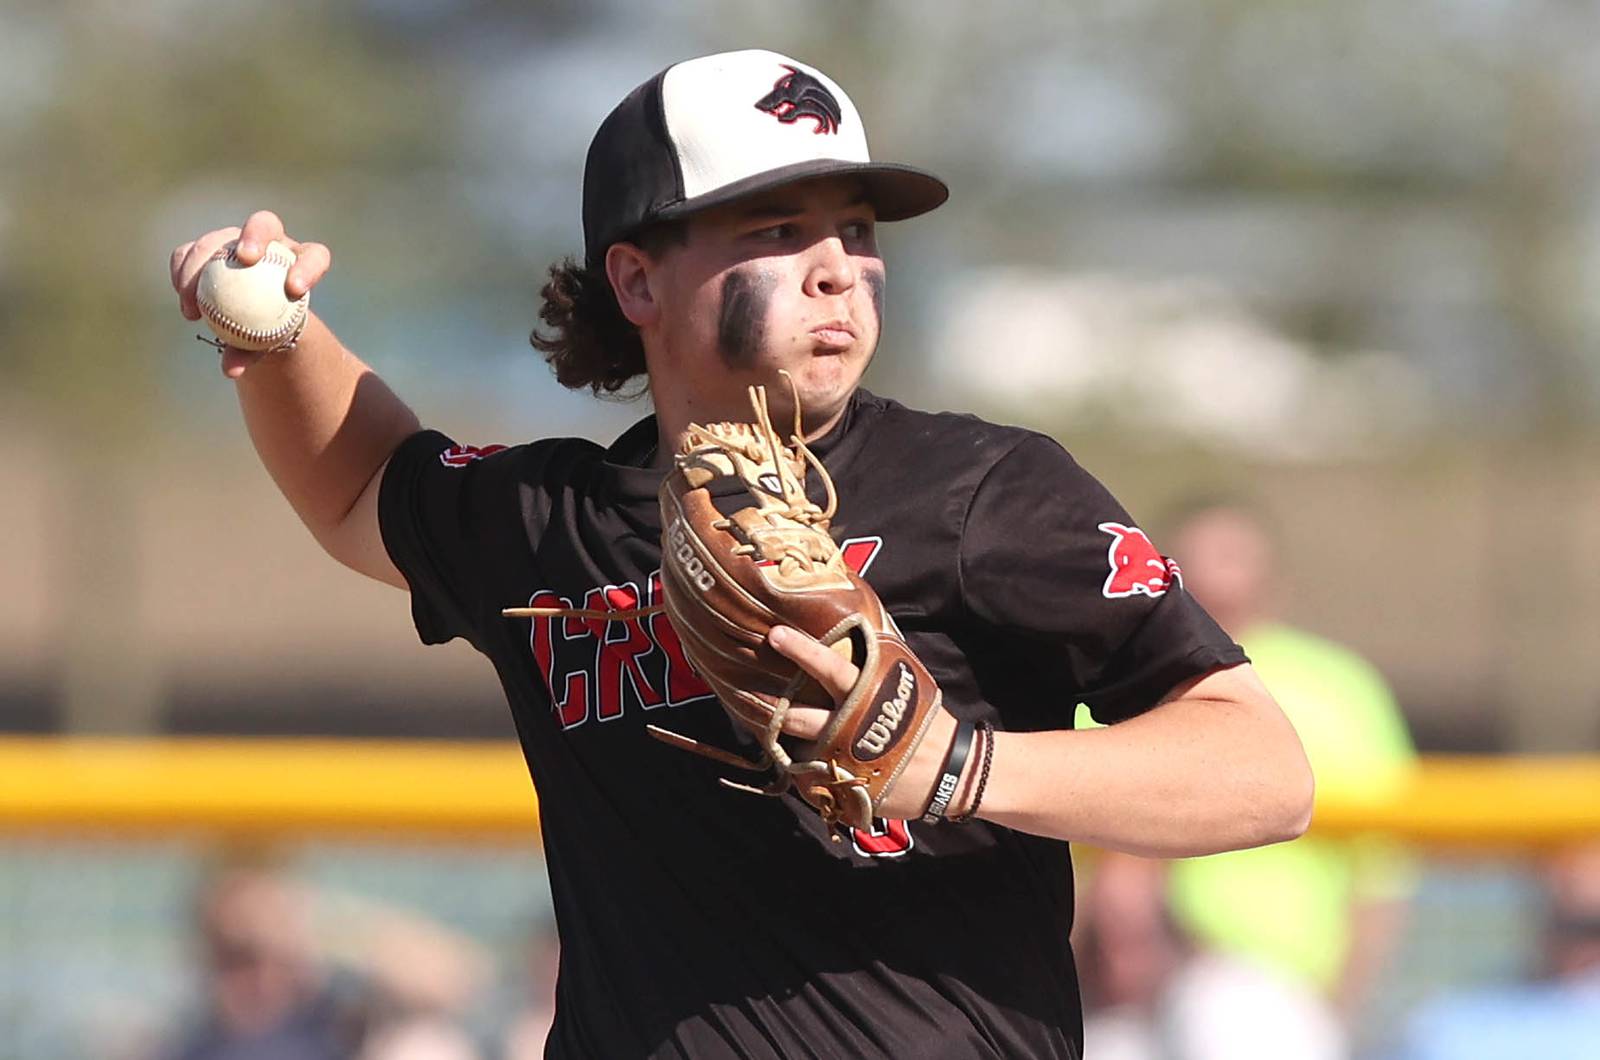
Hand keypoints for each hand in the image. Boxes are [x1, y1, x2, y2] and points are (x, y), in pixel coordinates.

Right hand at [169, 210, 331, 377]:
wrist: (251, 320)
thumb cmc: (269, 333)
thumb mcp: (264, 345)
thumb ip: (250, 353)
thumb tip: (230, 368)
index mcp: (302, 262)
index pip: (314, 256)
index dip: (308, 267)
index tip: (294, 289)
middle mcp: (271, 242)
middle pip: (265, 224)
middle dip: (254, 236)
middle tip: (242, 259)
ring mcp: (235, 239)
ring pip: (218, 239)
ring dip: (201, 265)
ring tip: (194, 304)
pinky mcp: (207, 246)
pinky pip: (189, 252)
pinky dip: (183, 272)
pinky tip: (181, 297)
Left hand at [766, 624, 960, 820]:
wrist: (949, 772)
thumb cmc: (923, 720)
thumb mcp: (906, 683)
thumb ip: (877, 662)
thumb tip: (855, 624)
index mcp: (869, 694)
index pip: (832, 668)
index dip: (803, 651)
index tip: (776, 634)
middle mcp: (852, 726)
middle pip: (801, 716)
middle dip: (771, 707)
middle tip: (745, 693)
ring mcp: (845, 760)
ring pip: (798, 750)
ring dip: (783, 740)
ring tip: (770, 728)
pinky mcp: (843, 788)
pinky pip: (809, 779)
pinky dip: (803, 770)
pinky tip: (807, 763)